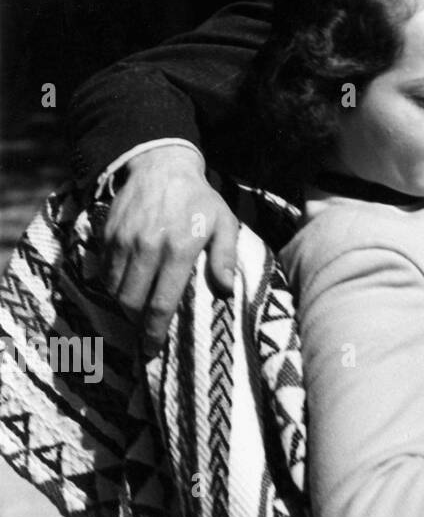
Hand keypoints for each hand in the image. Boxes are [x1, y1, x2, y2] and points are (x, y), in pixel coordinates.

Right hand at [97, 145, 238, 347]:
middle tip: (147, 332)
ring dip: (124, 306)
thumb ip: (225, 257)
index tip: (153, 349)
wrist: (162, 167)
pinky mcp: (107, 236)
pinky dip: (112, 286)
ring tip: (139, 312)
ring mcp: (123, 242)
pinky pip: (103, 272)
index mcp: (178, 249)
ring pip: (114, 290)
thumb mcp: (224, 223)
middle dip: (137, 324)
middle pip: (131, 303)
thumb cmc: (200, 200)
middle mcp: (147, 248)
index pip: (160, 303)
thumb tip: (227, 290)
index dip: (154, 332)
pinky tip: (128, 287)